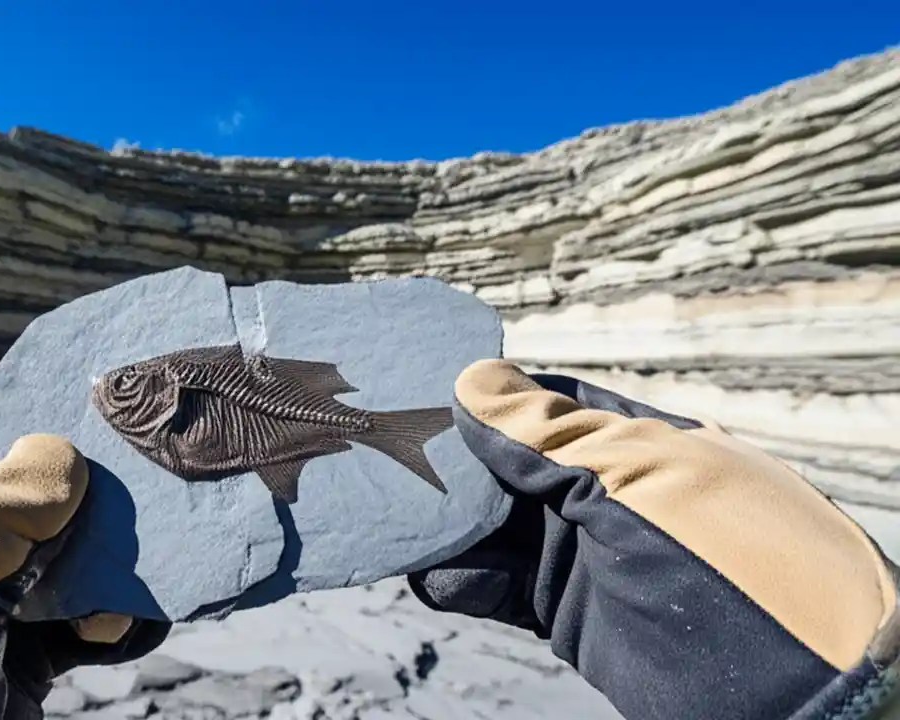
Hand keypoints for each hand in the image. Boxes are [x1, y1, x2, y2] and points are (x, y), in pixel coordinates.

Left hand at [0, 434, 169, 719]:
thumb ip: (0, 516)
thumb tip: (59, 451)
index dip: (17, 443)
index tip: (82, 417)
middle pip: (18, 522)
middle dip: (76, 506)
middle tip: (137, 480)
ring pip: (54, 578)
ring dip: (102, 568)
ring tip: (144, 556)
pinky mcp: (15, 677)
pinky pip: (71, 634)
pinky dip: (108, 623)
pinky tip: (135, 616)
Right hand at [409, 361, 898, 719]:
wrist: (797, 685)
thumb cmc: (731, 554)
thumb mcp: (641, 477)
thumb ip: (550, 436)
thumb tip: (473, 380)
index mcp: (640, 441)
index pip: (546, 405)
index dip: (486, 398)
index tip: (418, 388)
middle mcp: (609, 493)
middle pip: (510, 467)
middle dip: (451, 463)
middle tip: (382, 453)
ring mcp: (588, 556)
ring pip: (496, 530)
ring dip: (445, 524)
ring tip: (388, 514)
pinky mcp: (569, 614)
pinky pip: (500, 589)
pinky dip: (459, 580)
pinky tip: (424, 572)